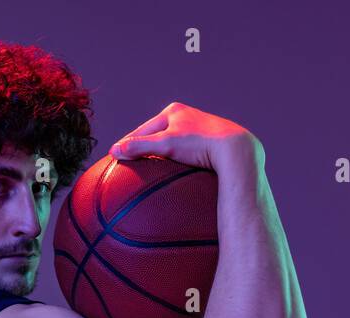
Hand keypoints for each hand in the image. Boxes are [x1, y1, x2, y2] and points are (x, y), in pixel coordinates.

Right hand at [108, 102, 259, 170]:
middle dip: (143, 149)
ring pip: (172, 145)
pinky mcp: (210, 144)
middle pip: (157, 136)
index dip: (128, 144)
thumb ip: (139, 147)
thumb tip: (114, 151)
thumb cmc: (200, 144)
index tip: (115, 157)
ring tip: (149, 171)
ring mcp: (199, 129)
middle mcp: (187, 116)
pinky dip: (175, 162)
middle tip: (129, 164)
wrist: (235, 149)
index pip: (142, 130)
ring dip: (160, 157)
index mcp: (174, 111)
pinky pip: (185, 153)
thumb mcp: (165, 145)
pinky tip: (173, 174)